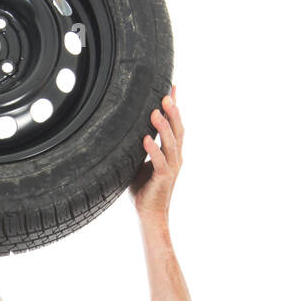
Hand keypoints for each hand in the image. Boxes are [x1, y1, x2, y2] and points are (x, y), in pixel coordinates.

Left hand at [129, 85, 182, 223]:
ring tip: (156, 111)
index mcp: (171, 152)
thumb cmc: (143, 189)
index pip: (175, 125)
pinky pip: (160, 161)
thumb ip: (136, 147)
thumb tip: (122, 130)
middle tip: (166, 94)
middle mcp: (175, 157)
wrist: (150, 214)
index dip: (175, 106)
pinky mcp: (164, 178)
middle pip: (178, 129)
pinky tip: (146, 139)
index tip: (172, 87)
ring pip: (171, 143)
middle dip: (173, 111)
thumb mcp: (138, 162)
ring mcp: (172, 167)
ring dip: (164, 126)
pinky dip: (153, 150)